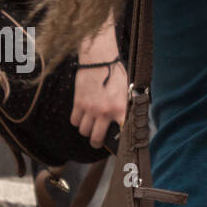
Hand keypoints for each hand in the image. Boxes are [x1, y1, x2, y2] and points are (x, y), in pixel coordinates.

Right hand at [72, 22, 126, 148]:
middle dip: (98, 142)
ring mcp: (89, 109)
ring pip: (84, 131)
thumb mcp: (127, 90)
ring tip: (92, 125)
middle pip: (96, 139)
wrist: (99, 60)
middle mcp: (103, 112)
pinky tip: (83, 116)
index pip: (121, 132)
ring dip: (87, 130)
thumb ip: (127, 106)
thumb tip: (132, 118)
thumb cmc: (116, 73)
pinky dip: (78, 121)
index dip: (120, 142)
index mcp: (119, 108)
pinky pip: (74, 121)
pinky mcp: (78, 104)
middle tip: (100, 141)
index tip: (120, 146)